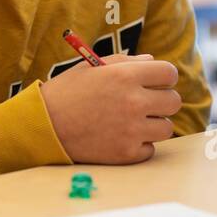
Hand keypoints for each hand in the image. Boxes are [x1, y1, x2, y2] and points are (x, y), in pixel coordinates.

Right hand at [40, 54, 181, 163]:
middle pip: (173, 101)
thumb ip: (125, 62)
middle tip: (145, 103)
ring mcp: (131, 130)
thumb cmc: (66, 93)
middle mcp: (133, 102)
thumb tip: (152, 62)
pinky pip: (150, 149)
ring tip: (133, 122)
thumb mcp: (91, 68)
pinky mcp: (126, 153)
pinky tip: (122, 138)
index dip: (163, 77)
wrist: (43, 126)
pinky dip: (140, 145)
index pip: (169, 73)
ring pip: (166, 127)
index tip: (156, 82)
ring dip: (153, 124)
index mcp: (125, 76)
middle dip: (162, 100)